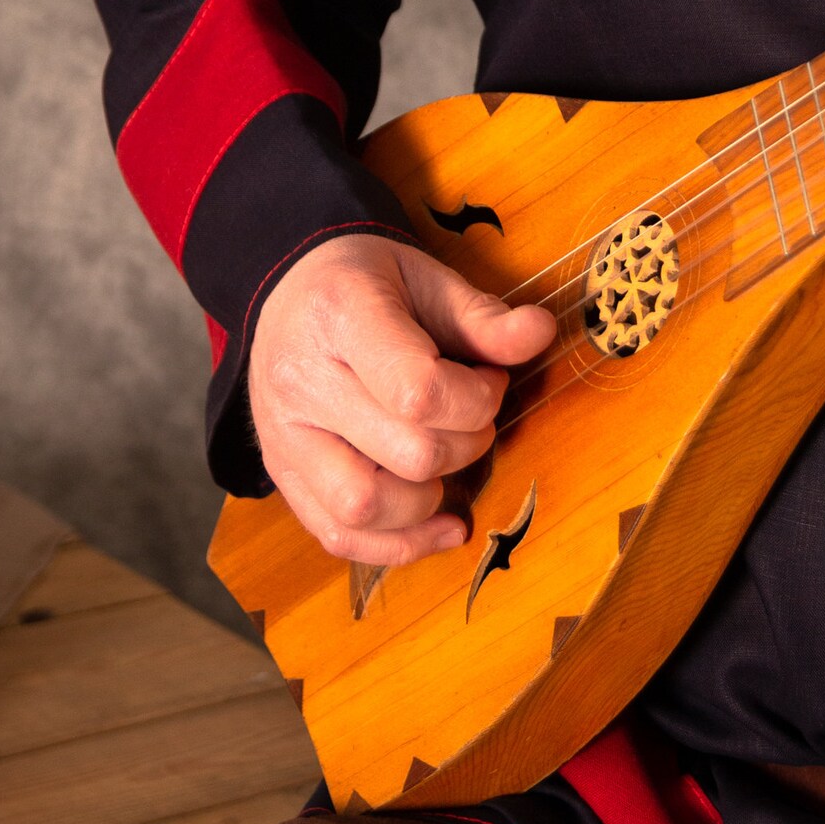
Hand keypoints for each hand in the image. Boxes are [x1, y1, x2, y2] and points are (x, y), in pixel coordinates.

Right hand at [248, 234, 555, 567]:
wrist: (288, 291)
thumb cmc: (367, 284)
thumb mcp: (427, 278)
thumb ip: (484, 317)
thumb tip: (541, 333)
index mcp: (340, 316)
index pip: (419, 391)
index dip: (476, 400)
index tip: (489, 380)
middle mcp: (302, 381)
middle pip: (407, 453)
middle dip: (467, 443)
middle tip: (473, 413)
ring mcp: (284, 435)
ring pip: (365, 507)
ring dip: (430, 499)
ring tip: (446, 457)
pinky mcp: (283, 474)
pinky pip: (338, 536)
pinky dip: (400, 545)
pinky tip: (443, 524)